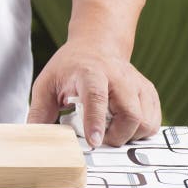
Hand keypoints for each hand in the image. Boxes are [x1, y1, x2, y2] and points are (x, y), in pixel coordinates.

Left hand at [27, 39, 160, 147]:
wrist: (96, 46)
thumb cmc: (70, 67)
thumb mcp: (47, 84)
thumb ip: (40, 111)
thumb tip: (33, 137)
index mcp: (90, 73)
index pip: (96, 96)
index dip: (96, 120)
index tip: (94, 141)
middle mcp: (119, 77)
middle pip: (130, 114)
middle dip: (116, 136)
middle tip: (98, 138)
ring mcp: (137, 84)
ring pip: (146, 122)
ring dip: (129, 136)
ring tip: (109, 130)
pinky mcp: (149, 93)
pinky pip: (154, 122)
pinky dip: (140, 132)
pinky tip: (122, 126)